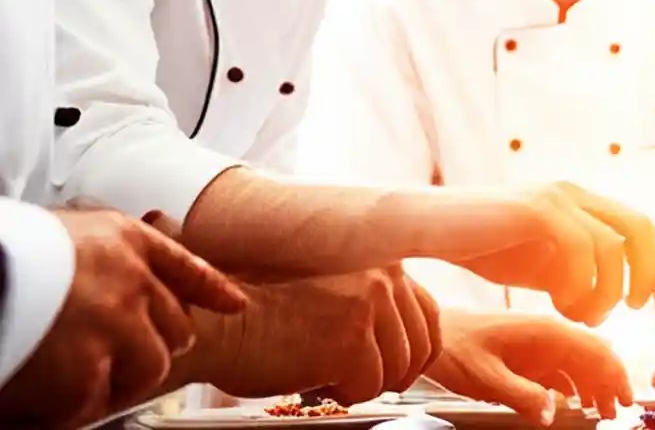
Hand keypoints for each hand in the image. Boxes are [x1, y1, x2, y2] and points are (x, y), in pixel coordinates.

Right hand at [0, 209, 246, 428]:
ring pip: (150, 368)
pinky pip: (97, 402)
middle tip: (114, 355)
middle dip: (151, 345)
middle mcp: (131, 281)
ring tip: (76, 376)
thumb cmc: (12, 252)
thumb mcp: (70, 230)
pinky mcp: (86, 370)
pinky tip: (49, 396)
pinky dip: (72, 407)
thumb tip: (116, 275)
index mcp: (126, 241)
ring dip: (117, 379)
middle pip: (177, 329)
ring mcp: (114, 325)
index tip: (234, 303)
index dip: (214, 290)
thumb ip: (105, 255)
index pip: (187, 268)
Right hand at [189, 266, 439, 403]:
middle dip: (391, 374)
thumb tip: (411, 341)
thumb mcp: (338, 292)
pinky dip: (344, 394)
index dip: (417, 350)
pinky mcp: (351, 340)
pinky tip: (316, 378)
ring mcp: (369, 306)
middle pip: (418, 348)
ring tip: (328, 372)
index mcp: (383, 261)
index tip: (397, 367)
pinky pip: (369, 388)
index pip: (428, 314)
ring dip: (364, 384)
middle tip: (354, 378)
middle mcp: (383, 276)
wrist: (225, 326)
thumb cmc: (270, 314)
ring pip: (396, 372)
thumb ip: (377, 302)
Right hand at [424, 182, 654, 325]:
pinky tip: (560, 303)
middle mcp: (574, 193)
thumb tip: (611, 300)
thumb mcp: (539, 264)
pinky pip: (581, 247)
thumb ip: (575, 274)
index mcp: (580, 203)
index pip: (641, 229)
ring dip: (608, 290)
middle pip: (641, 228)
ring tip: (585, 315)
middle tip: (646, 314)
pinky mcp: (535, 209)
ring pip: (614, 244)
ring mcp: (555, 197)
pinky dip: (581, 283)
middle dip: (653, 276)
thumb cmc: (480, 245)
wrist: (424, 226)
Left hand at [428, 310, 631, 425]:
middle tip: (617, 411)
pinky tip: (575, 406)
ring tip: (600, 412)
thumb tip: (553, 413)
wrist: (434, 336)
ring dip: (594, 387)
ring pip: (580, 366)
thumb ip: (521, 394)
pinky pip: (562, 374)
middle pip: (593, 357)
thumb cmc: (456, 349)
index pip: (593, 349)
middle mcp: (549, 336)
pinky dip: (574, 389)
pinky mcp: (530, 359)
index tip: (625, 398)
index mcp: (545, 332)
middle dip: (610, 382)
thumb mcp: (486, 376)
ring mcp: (540, 348)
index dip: (614, 373)